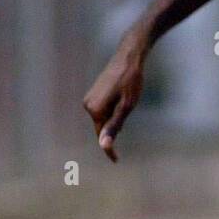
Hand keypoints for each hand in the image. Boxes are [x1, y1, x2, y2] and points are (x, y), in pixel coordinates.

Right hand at [83, 39, 145, 161]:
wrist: (128, 56)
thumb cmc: (131, 81)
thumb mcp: (127, 106)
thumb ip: (114, 126)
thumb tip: (103, 145)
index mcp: (94, 110)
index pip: (101, 136)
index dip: (109, 150)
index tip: (116, 161)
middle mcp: (87, 104)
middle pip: (102, 127)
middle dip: (115, 128)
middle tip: (130, 107)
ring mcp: (89, 98)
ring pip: (103, 118)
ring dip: (115, 118)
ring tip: (128, 99)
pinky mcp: (93, 93)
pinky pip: (103, 110)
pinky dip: (113, 111)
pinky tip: (122, 97)